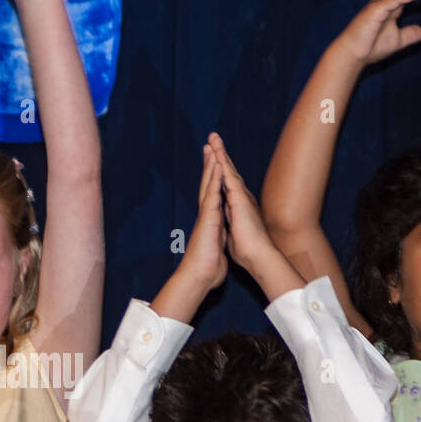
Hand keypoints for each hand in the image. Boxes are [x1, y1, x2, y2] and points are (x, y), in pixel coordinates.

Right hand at [178, 140, 227, 291]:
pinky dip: (214, 180)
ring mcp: (206, 215)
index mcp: (211, 220)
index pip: (214, 194)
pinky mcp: (208, 218)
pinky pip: (212, 195)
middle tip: (209, 145)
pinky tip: (217, 167)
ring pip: (208, 185)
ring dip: (211, 166)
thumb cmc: (208, 267)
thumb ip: (218, 238)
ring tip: (211, 147)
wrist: (200, 276)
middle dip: (209, 164)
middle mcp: (207, 214)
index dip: (214, 177)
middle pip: (208, 184)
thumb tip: (220, 238)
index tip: (215, 161)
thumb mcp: (217, 248)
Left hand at [211, 133, 282, 272]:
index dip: (219, 170)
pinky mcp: (240, 202)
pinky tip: (219, 155)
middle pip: (227, 172)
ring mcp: (240, 198)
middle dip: (220, 155)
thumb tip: (229, 224)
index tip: (213, 156)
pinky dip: (224, 167)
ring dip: (221, 154)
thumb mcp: (234, 234)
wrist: (257, 257)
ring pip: (229, 171)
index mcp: (235, 207)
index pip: (225, 184)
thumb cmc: (247, 251)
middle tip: (213, 138)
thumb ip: (231, 225)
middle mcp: (239, 199)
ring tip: (214, 139)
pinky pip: (230, 179)